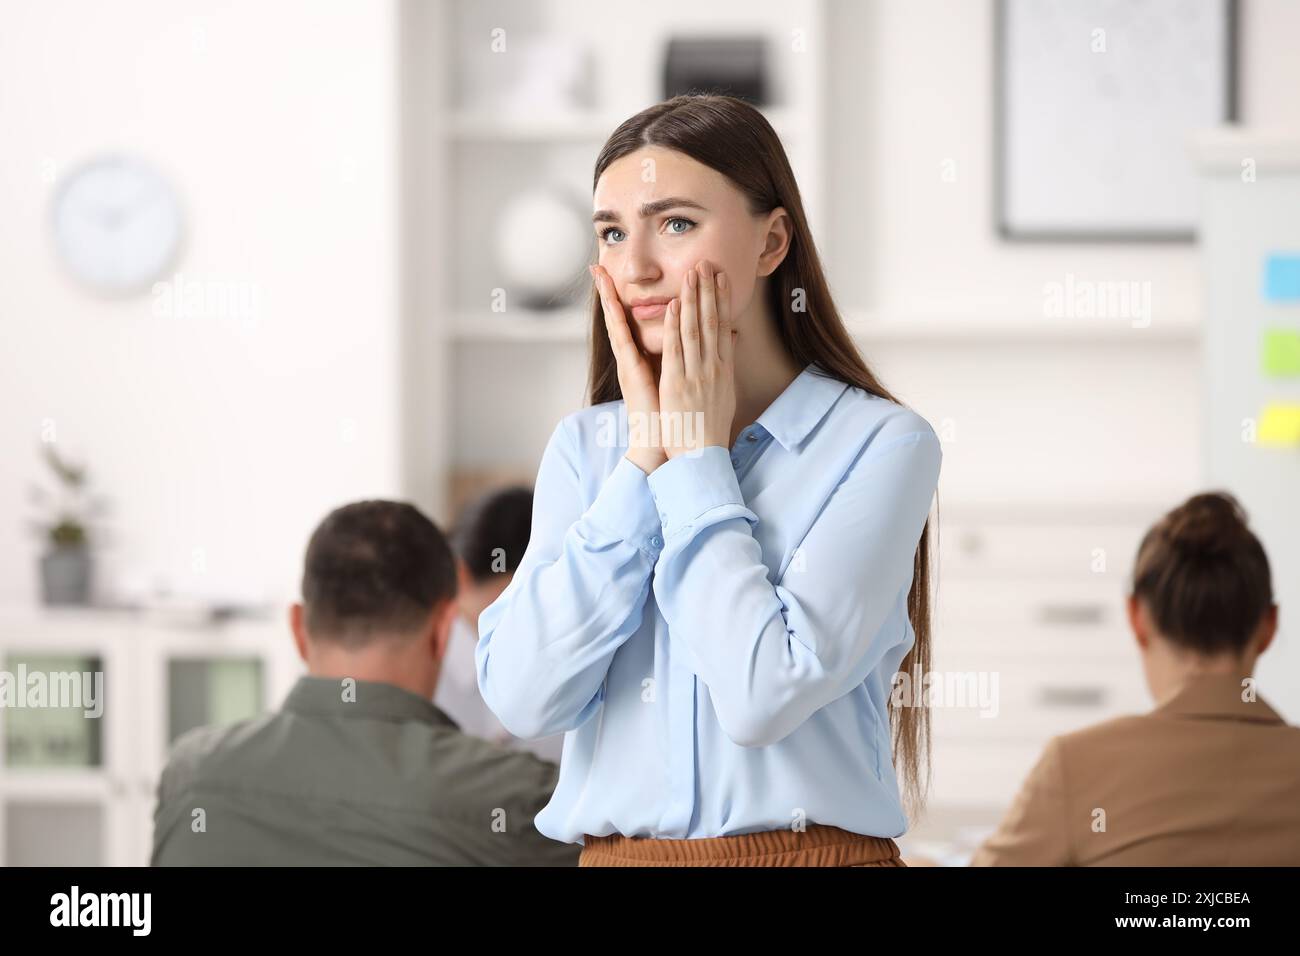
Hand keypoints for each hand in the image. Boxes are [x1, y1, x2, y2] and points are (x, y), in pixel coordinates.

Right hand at [590, 263, 667, 474]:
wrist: (661, 443)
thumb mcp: (674, 378)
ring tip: (600, 274)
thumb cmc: (669, 415)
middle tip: (596, 265)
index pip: (628, 319)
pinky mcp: (631, 375)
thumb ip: (680, 356)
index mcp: (639, 357)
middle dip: (606, 291)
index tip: (612, 273)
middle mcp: (630, 358)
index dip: (621, 296)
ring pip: (616, 325)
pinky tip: (617, 304)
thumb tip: (699, 339)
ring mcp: (627, 366)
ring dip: (609, 298)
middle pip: (616, 317)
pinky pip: (627, 344)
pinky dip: (625, 323)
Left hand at [659, 260, 735, 459]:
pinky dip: (676, 326)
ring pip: (696, 330)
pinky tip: (676, 305)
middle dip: (709, 291)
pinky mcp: (677, 384)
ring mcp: (696, 375)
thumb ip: (723, 371)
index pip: (724, 328)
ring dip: (694, 300)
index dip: (722, 301)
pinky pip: (676, 350)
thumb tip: (729, 348)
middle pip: (712, 322)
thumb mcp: (723, 398)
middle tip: (706, 265)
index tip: (721, 278)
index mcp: (723, 371)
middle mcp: (713, 369)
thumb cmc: (708, 431)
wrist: (700, 457)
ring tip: (693, 274)